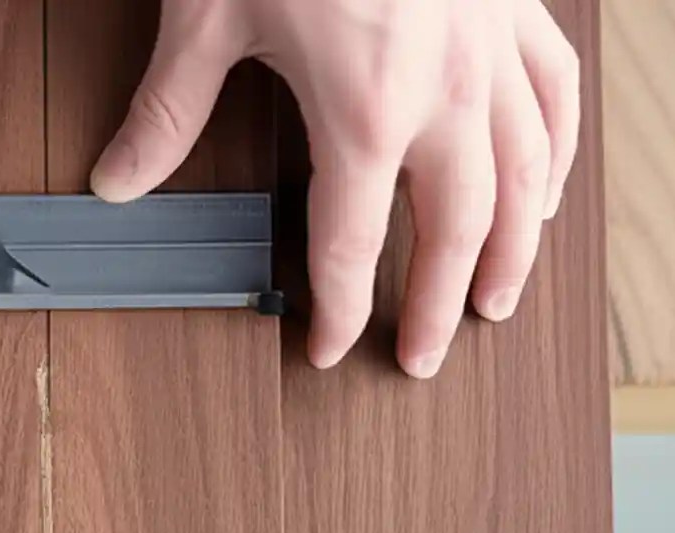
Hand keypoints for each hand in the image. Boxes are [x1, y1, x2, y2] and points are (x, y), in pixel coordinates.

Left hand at [92, 0, 578, 377]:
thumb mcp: (210, 17)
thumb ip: (167, 111)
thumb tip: (118, 180)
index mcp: (364, 110)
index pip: (352, 245)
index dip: (342, 309)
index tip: (332, 348)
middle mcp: (443, 96)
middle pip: (454, 231)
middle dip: (435, 305)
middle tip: (423, 356)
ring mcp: (490, 54)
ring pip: (525, 180)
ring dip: (514, 251)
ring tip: (497, 303)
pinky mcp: (513, 11)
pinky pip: (556, 97)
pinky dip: (555, 155)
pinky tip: (547, 188)